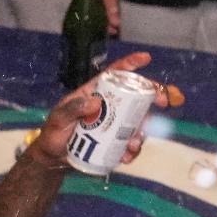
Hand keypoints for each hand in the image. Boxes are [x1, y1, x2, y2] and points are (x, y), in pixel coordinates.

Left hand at [28, 52, 164, 166]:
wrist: (53, 158)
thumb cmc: (53, 132)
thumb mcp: (59, 118)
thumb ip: (73, 108)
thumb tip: (96, 101)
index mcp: (95, 93)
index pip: (114, 75)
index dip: (130, 64)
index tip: (146, 58)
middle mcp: (109, 107)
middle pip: (135, 96)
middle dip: (153, 96)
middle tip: (163, 102)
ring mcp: (114, 124)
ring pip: (138, 122)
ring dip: (142, 132)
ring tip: (133, 144)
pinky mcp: (115, 142)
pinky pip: (131, 144)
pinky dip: (133, 150)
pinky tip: (125, 157)